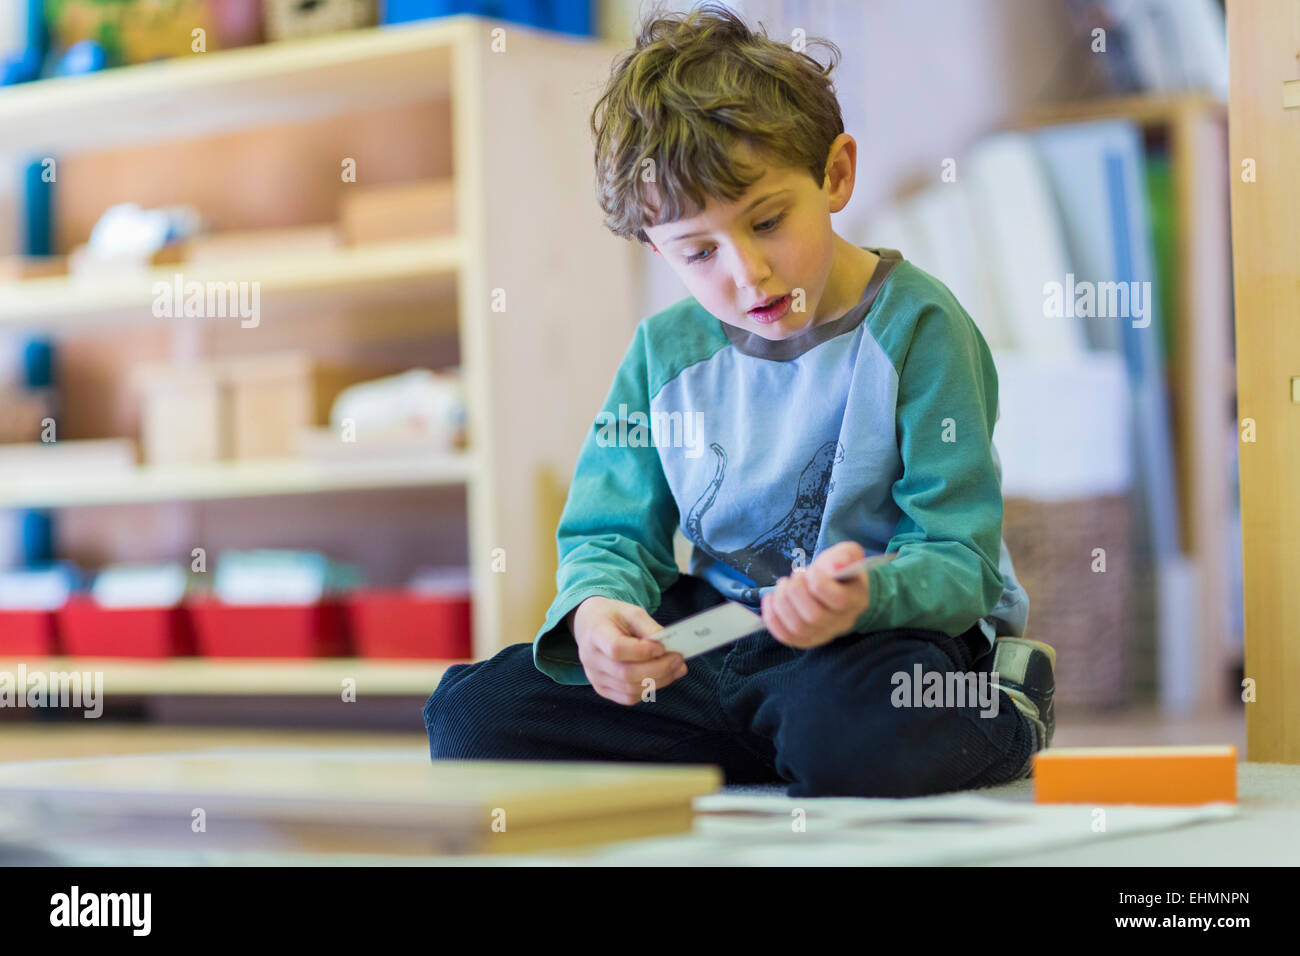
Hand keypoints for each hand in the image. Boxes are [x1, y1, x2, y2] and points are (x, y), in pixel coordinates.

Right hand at [570, 596, 687, 704]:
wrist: (590, 624)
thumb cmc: (614, 617)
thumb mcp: (631, 612)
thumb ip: (649, 628)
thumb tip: (668, 648)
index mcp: (595, 633)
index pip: (616, 649)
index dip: (642, 651)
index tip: (661, 647)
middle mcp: (590, 658)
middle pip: (626, 673)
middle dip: (658, 669)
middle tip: (678, 659)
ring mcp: (594, 677)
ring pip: (629, 689)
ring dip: (658, 681)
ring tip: (676, 668)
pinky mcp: (601, 688)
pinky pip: (628, 698)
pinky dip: (648, 690)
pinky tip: (662, 678)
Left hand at [761, 541, 871, 648]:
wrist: (828, 584)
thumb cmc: (835, 568)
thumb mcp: (845, 554)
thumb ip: (846, 555)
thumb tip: (837, 566)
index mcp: (856, 601)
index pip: (839, 600)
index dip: (818, 581)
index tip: (811, 570)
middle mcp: (842, 623)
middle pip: (814, 617)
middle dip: (796, 592)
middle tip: (795, 576)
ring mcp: (823, 635)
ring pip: (798, 627)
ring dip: (782, 602)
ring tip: (783, 585)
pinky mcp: (805, 640)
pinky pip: (786, 637)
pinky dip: (772, 617)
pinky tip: (771, 599)